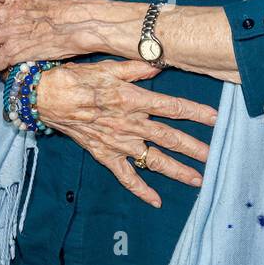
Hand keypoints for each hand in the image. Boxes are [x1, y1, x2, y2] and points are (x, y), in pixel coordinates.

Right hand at [35, 61, 217, 207]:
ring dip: (177, 170)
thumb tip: (159, 64)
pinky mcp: (105, 155)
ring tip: (197, 179)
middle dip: (194, 148)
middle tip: (214, 156)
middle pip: (169, 138)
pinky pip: (126, 176)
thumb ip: (136, 68)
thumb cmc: (77, 79)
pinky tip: (156, 201)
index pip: (172, 107)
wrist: (48, 99)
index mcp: (134, 100)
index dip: (196, 113)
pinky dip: (141, 190)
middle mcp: (130, 124)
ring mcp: (119, 143)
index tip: (216, 118)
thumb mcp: (108, 67)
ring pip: (153, 160)